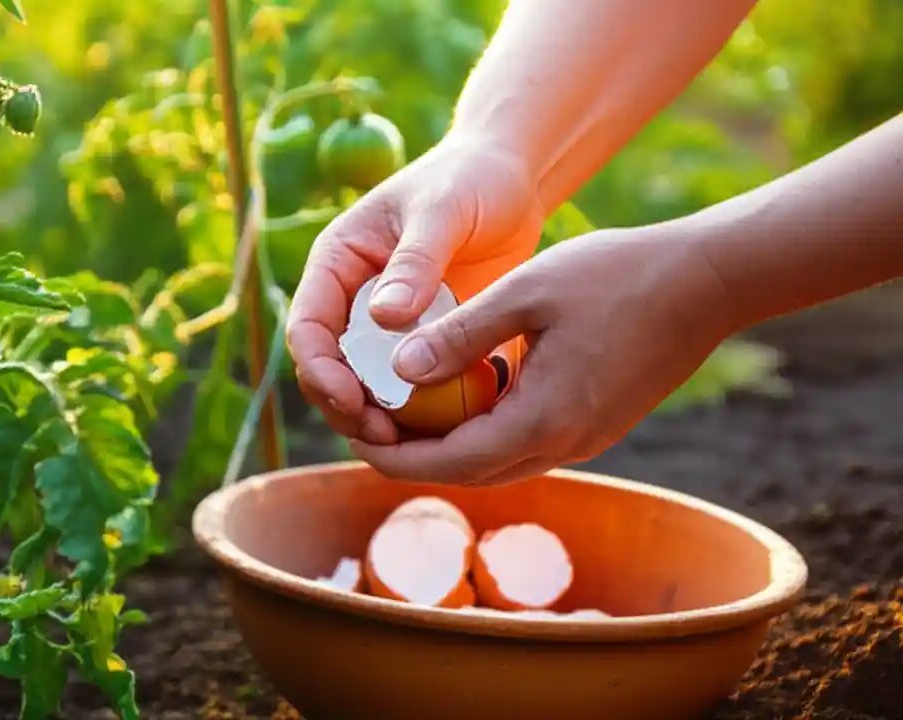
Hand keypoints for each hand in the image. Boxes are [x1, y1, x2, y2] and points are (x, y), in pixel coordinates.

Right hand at [286, 136, 543, 445]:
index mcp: (338, 263)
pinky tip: (449, 431)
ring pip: (365, 386)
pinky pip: (412, 387)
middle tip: (384, 436)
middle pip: (328, 369)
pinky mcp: (423, 341)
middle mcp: (352, 299)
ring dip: (380, 419)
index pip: (307, 327)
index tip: (349, 399)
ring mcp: (386, 325)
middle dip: (346, 407)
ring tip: (412, 445)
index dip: (319, 370)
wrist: (511, 181)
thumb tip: (383, 318)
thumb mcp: (443, 211)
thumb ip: (415, 261)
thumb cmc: (471, 180)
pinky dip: (422, 412)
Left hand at [350, 227, 740, 484]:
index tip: (353, 434)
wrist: (709, 281)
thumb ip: (460, 335)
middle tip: (368, 421)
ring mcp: (585, 438)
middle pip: (468, 471)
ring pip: (497, 460)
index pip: (448, 464)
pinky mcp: (597, 423)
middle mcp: (564, 443)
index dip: (393, 455)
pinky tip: (465, 388)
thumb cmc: (618, 275)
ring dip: (448, 443)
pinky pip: (525, 440)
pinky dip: (485, 426)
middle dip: (413, 455)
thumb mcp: (526, 292)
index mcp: (543, 419)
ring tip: (405, 406)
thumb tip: (399, 372)